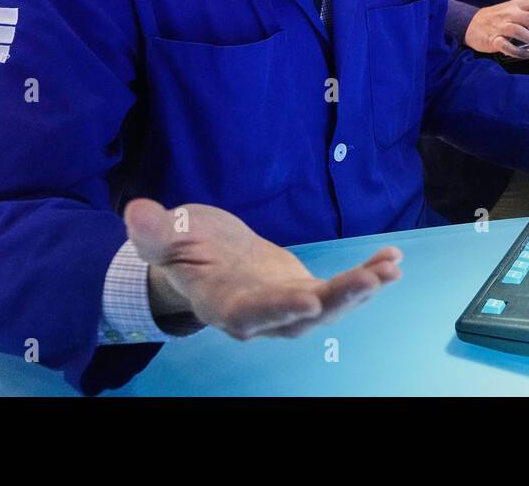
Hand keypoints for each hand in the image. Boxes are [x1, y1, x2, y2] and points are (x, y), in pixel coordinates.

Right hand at [125, 199, 402, 339]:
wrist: (201, 255)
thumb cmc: (182, 245)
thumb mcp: (166, 235)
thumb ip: (156, 233)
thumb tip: (136, 212)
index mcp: (223, 304)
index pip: (252, 312)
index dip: (279, 308)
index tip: (308, 299)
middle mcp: (260, 315)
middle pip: (301, 316)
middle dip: (338, 301)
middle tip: (370, 280)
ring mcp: (285, 306)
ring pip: (328, 308)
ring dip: (361, 290)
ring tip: (390, 269)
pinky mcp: (305, 292)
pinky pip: (339, 290)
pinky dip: (366, 277)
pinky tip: (392, 261)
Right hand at [464, 0, 528, 59]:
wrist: (471, 24)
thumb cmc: (497, 16)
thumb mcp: (514, 6)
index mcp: (516, 4)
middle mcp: (509, 14)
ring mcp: (500, 27)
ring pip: (519, 31)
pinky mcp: (493, 40)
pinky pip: (506, 46)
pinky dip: (517, 52)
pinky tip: (527, 55)